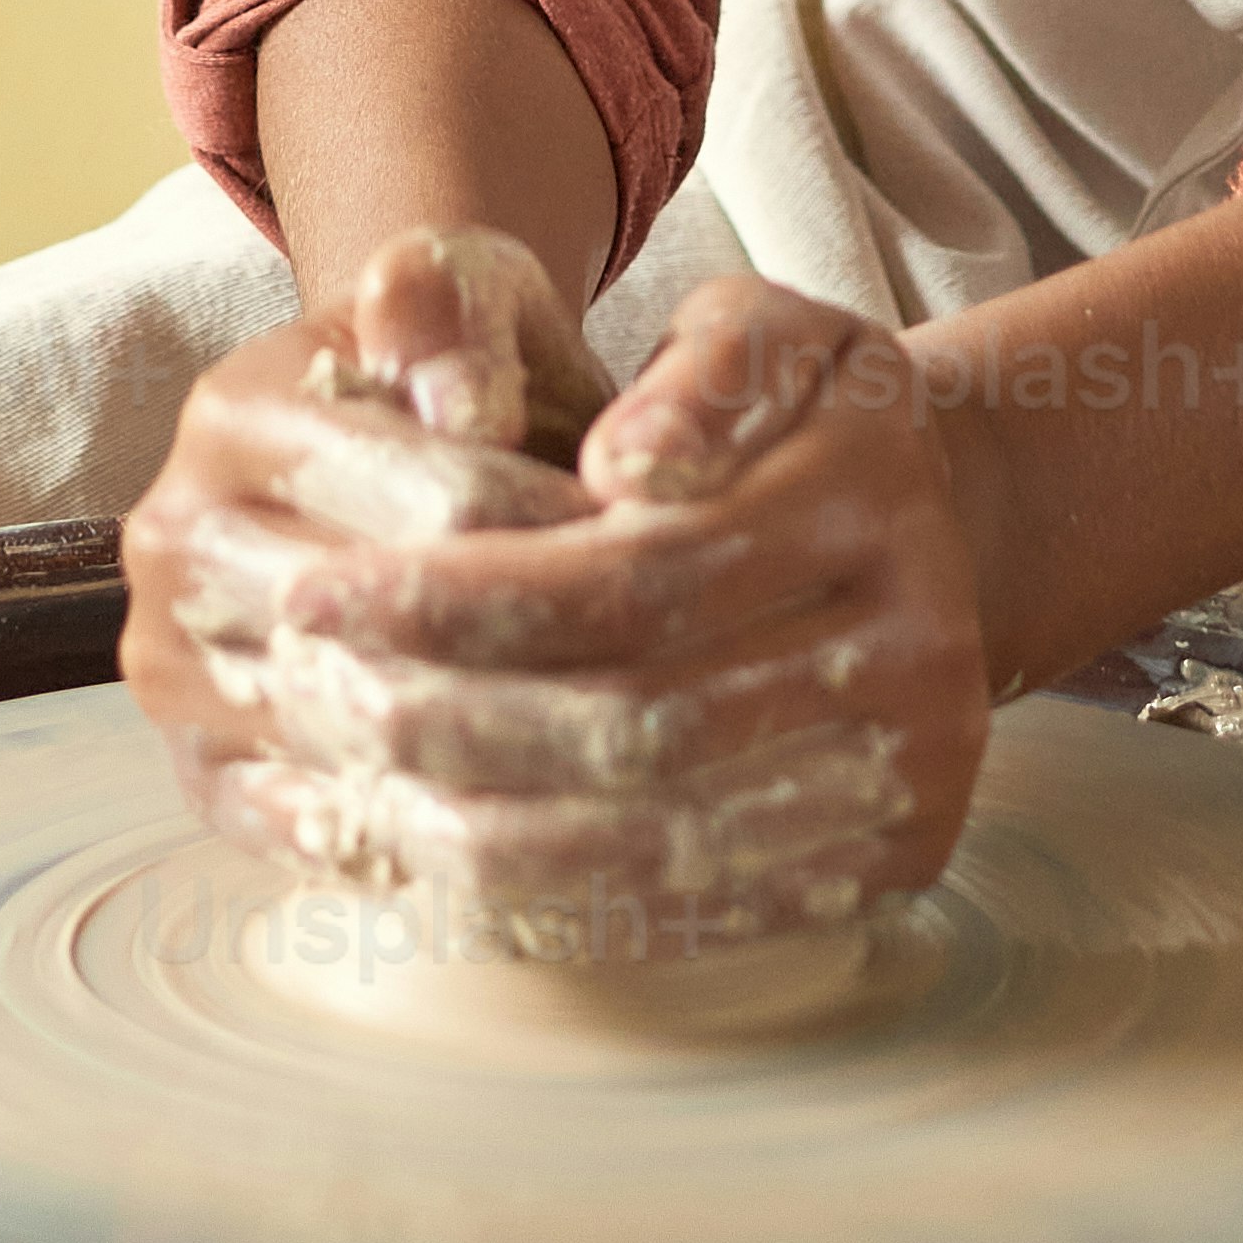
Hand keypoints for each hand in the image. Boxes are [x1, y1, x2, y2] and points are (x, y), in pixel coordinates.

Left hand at [124, 251, 990, 967]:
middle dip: (448, 721)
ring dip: (481, 833)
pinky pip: (703, 912)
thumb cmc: (796, 421)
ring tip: (352, 795)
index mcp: (866, 497)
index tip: (316, 598)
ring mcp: (920, 772)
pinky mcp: (903, 865)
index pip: (632, 575)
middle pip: (638, 720)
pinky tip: (450, 868)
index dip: (459, 595)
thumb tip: (624, 465)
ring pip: (660, 837)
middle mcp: (917, 645)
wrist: (933, 537)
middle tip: (308, 704)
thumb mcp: (758, 331)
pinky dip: (564, 904)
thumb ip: (695, 370)